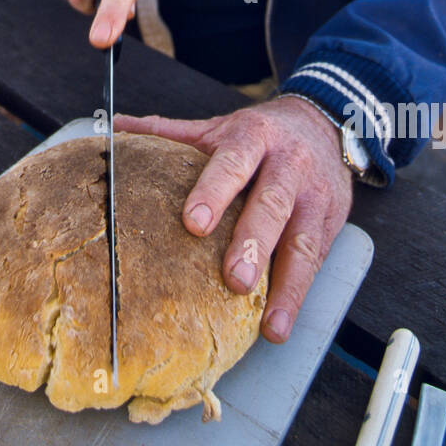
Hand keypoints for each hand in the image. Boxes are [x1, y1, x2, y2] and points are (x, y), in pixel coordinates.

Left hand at [113, 95, 352, 341]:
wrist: (321, 124)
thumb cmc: (260, 134)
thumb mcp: (219, 127)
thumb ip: (171, 132)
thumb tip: (115, 129)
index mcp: (253, 137)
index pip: (233, 162)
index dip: (214, 191)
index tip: (193, 223)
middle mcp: (288, 165)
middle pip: (272, 204)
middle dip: (253, 243)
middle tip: (234, 279)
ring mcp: (314, 197)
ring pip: (303, 241)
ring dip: (287, 285)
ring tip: (269, 322)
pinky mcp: (330, 224)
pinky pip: (316, 261)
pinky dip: (299, 294)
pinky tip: (280, 322)